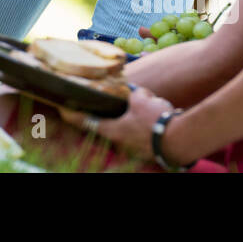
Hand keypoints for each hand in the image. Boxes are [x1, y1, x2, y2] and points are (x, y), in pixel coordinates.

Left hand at [58, 85, 174, 162]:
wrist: (181, 140)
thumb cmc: (157, 120)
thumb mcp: (141, 99)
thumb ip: (131, 94)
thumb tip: (130, 91)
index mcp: (112, 130)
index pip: (83, 121)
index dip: (70, 114)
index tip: (61, 107)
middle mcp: (118, 142)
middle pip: (102, 126)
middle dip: (103, 113)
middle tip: (99, 101)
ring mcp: (131, 149)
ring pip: (121, 130)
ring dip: (123, 119)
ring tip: (135, 108)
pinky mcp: (144, 151)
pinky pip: (134, 135)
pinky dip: (136, 126)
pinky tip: (148, 118)